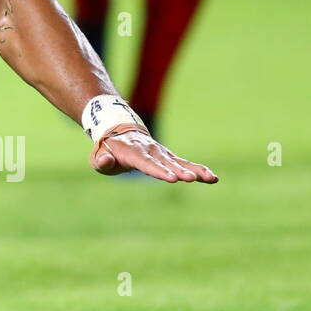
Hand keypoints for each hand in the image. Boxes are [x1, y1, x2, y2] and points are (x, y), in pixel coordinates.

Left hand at [90, 124, 218, 182]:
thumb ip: (101, 161)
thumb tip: (106, 161)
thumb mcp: (97, 156)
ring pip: (179, 163)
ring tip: (210, 178)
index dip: (158, 170)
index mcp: (131, 152)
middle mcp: (149, 151)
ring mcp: (161, 153)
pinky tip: (212, 178)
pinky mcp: (169, 157)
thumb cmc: (107, 149)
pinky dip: (198, 170)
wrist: (119, 131)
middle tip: (190, 179)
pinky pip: (185, 163)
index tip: (171, 178)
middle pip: (165, 163)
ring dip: (194, 171)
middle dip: (177, 171)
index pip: (145, 163)